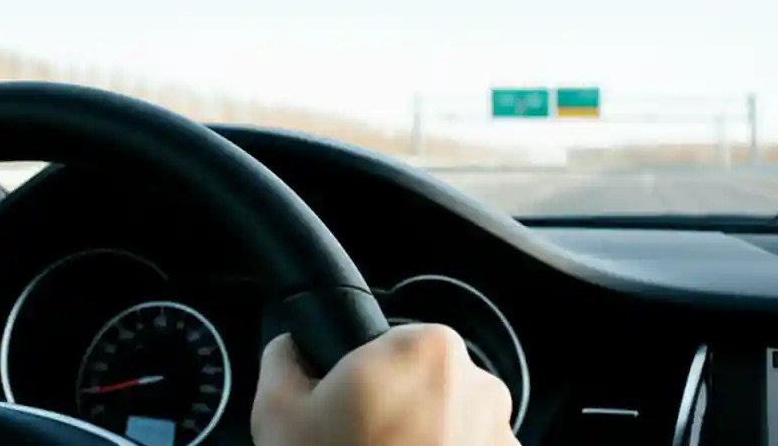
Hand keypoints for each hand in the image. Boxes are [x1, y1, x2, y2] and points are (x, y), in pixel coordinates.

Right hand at [252, 323, 519, 445]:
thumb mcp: (276, 412)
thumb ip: (282, 358)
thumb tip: (291, 349)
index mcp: (425, 348)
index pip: (388, 342)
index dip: (361, 374)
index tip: (347, 407)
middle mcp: (477, 383)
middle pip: (424, 381)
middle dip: (397, 407)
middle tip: (359, 443)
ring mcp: (501, 433)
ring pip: (451, 419)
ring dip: (425, 438)